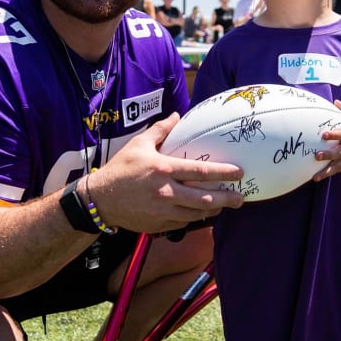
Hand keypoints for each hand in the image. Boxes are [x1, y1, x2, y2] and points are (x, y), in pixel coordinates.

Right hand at [90, 113, 243, 232]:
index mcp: (164, 169)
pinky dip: (195, 218)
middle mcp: (166, 192)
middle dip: (227, 198)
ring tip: (224, 206)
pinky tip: (201, 213)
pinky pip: (183, 223)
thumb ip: (161, 130)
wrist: (100, 199)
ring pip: (197, 214)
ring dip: (213, 210)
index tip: (239, 172)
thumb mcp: (139, 144)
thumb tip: (177, 115)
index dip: (224, 172)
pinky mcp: (159, 224)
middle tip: (240, 197)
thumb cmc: (120, 169)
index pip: (201, 172)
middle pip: (205, 198)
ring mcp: (163, 211)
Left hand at [312, 100, 340, 179]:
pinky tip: (316, 178)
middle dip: (328, 155)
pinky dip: (327, 174)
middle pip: (339, 152)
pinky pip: (337, 170)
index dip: (334, 135)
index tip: (323, 134)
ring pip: (337, 165)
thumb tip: (335, 101)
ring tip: (316, 176)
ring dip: (326, 171)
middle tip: (317, 156)